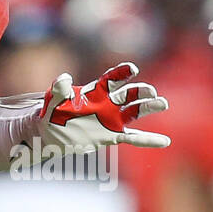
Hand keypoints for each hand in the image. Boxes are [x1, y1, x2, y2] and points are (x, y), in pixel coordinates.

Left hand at [38, 62, 169, 157]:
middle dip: (141, 91)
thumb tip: (64, 78)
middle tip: (150, 92)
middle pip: (129, 94)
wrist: (47, 135)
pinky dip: (148, 140)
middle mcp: (107, 104)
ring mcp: (111, 120)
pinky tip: (165, 142)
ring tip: (162, 104)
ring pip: (134, 112)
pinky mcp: (111, 136)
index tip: (132, 69)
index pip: (112, 79)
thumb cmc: (50, 113)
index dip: (122, 73)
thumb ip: (59, 88)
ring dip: (148, 107)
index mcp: (95, 92)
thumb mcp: (52, 99)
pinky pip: (132, 138)